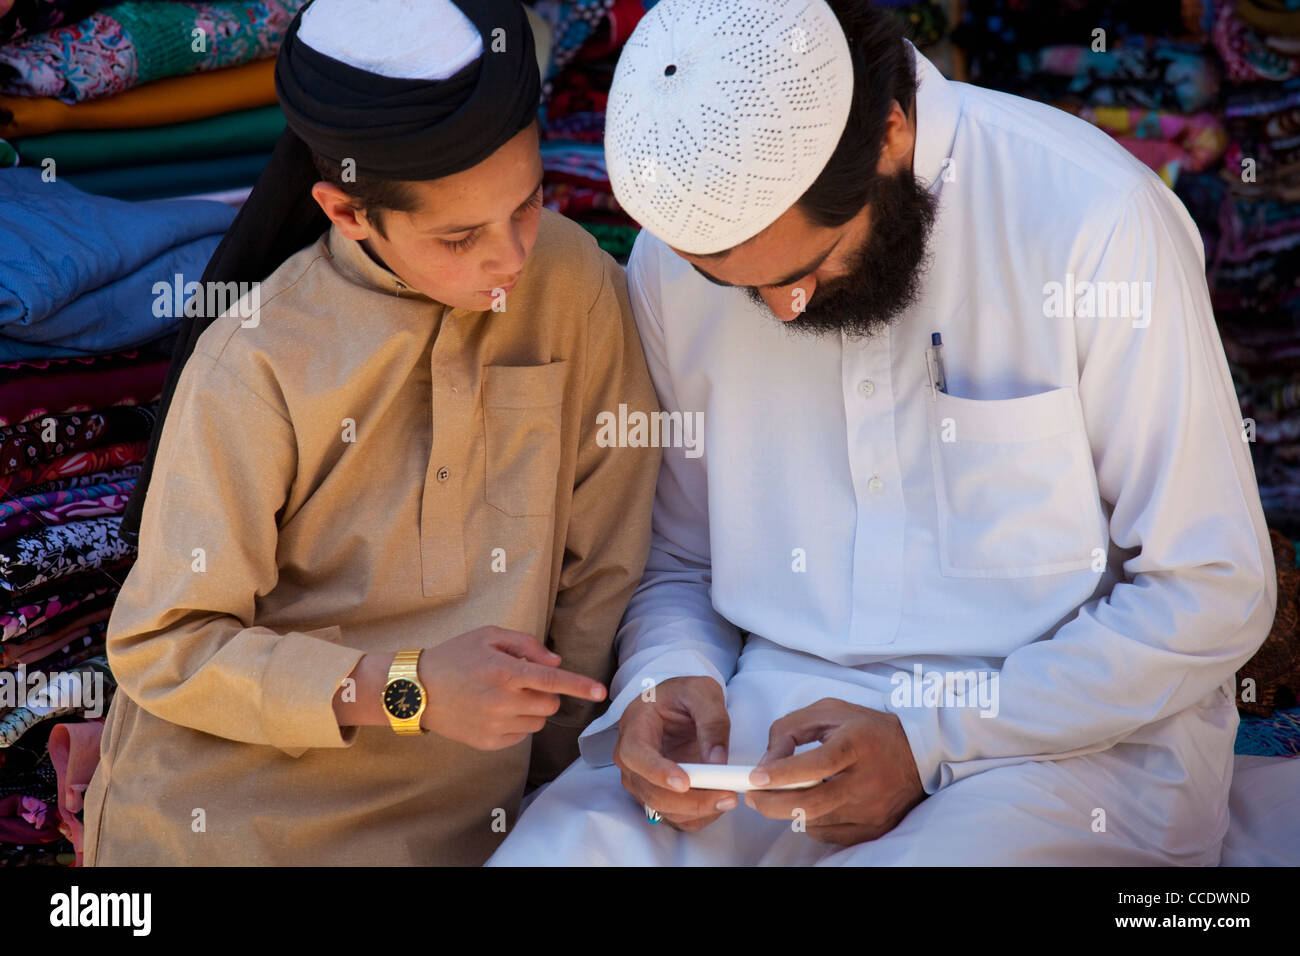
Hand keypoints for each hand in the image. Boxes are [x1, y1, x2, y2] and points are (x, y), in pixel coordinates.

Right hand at [419, 626, 605, 749]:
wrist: (416, 690)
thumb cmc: (455, 656)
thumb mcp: (488, 636)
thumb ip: (526, 645)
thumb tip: (556, 663)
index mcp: (505, 672)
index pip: (553, 681)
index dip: (581, 686)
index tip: (601, 693)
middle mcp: (503, 701)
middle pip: (550, 704)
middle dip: (546, 693)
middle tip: (521, 682)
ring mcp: (495, 725)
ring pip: (538, 721)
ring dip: (532, 708)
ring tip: (505, 696)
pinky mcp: (489, 743)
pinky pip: (522, 735)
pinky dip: (517, 723)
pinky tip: (495, 711)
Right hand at [613, 676, 734, 830]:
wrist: (676, 704)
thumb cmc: (683, 695)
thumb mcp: (702, 693)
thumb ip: (712, 722)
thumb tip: (717, 760)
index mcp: (634, 726)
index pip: (636, 755)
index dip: (657, 771)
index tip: (684, 782)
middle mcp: (631, 760)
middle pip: (651, 791)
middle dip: (690, 800)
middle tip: (726, 795)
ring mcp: (641, 781)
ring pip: (664, 809)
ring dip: (697, 810)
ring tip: (729, 797)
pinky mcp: (657, 795)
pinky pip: (675, 816)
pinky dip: (698, 816)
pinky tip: (719, 802)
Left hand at [744, 698, 924, 845]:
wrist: (918, 754)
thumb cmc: (866, 729)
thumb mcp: (828, 712)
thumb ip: (790, 730)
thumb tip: (766, 763)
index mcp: (855, 744)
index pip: (816, 765)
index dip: (782, 774)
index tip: (755, 778)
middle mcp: (866, 781)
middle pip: (811, 804)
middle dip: (772, 804)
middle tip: (753, 798)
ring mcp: (872, 809)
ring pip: (816, 821)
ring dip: (791, 811)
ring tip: (786, 793)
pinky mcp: (874, 828)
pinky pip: (829, 834)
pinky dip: (812, 821)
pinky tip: (813, 803)